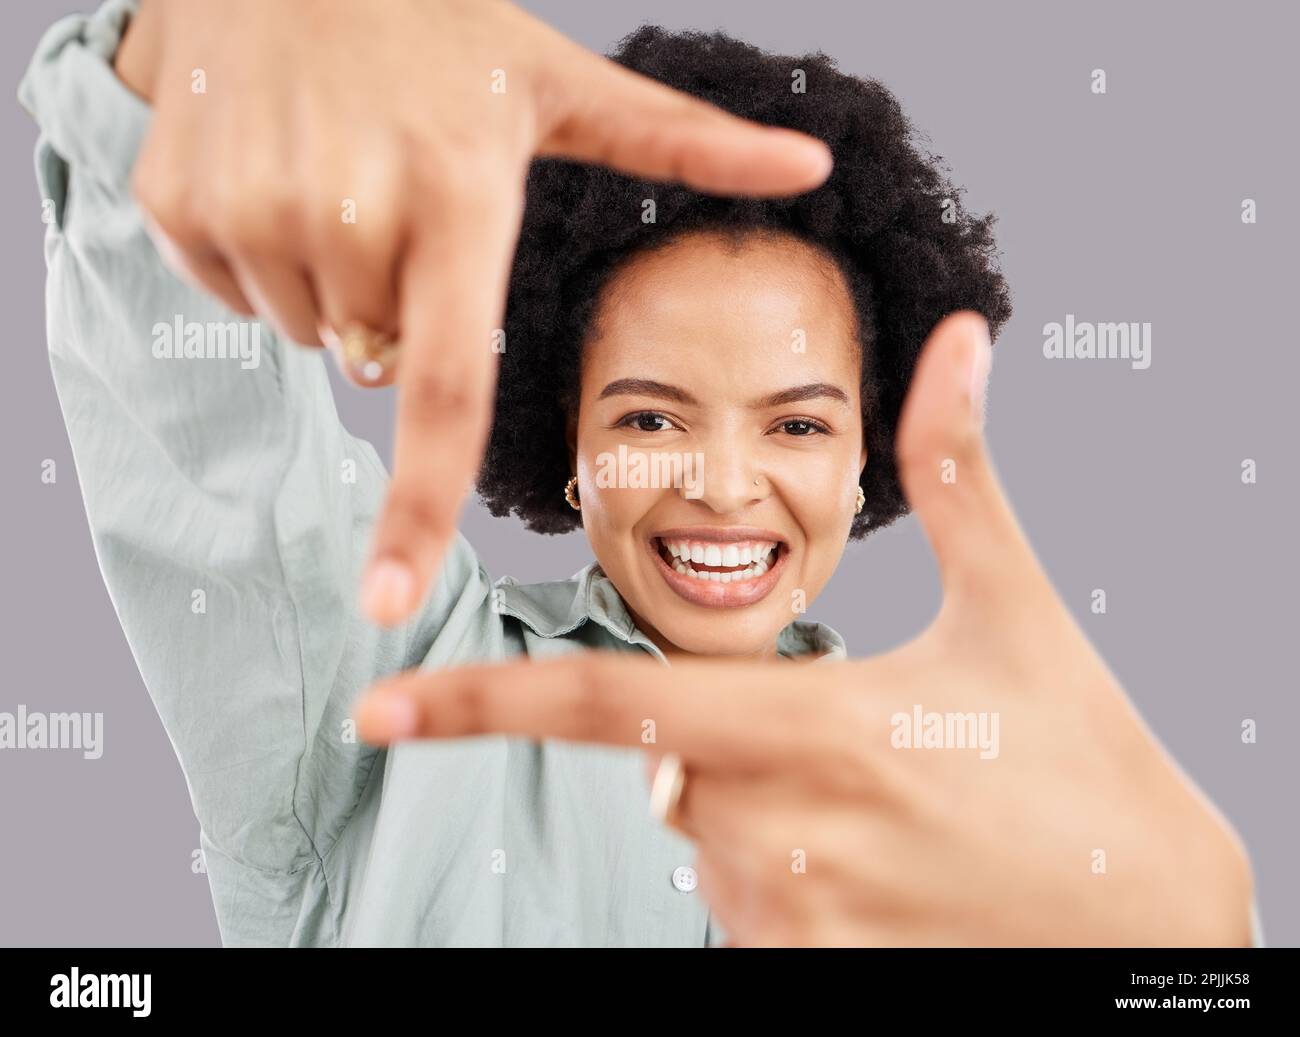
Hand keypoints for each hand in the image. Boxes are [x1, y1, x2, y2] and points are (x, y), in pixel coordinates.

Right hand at [114, 0, 832, 625]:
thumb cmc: (444, 31)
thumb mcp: (563, 84)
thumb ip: (689, 140)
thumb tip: (813, 164)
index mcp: (459, 201)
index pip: (446, 388)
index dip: (415, 506)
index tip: (388, 600)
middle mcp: (350, 216)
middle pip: (376, 361)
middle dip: (398, 311)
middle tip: (401, 199)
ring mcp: (251, 209)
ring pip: (308, 333)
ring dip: (330, 283)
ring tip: (341, 175)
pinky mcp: (178, 203)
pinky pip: (235, 297)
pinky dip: (260, 259)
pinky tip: (280, 171)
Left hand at [352, 312, 1254, 946]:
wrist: (1148, 925)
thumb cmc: (1086, 760)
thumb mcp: (1015, 610)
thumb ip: (958, 474)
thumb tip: (961, 344)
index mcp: (808, 723)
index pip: (601, 704)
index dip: (475, 703)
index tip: (377, 707)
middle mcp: (776, 832)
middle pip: (667, 767)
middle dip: (715, 741)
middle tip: (849, 743)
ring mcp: (788, 920)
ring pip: (705, 837)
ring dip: (759, 806)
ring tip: (887, 810)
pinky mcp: (809, 972)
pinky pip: (745, 907)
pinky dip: (784, 871)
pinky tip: (883, 867)